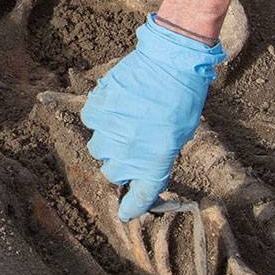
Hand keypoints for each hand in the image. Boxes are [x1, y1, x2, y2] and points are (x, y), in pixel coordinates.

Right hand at [79, 20, 225, 218]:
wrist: (170, 61)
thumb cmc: (182, 98)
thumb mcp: (179, 135)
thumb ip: (158, 156)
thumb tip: (143, 165)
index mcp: (153, 163)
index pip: (139, 198)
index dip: (132, 208)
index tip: (126, 213)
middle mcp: (128, 154)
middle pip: (112, 172)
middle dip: (120, 163)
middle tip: (134, 144)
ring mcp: (109, 132)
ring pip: (98, 147)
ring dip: (109, 139)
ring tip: (126, 118)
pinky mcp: (97, 109)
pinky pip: (92, 120)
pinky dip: (101, 115)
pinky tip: (117, 103)